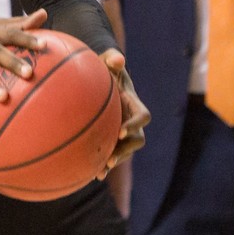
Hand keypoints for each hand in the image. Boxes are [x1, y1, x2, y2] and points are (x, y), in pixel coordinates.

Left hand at [100, 49, 149, 167]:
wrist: (100, 79)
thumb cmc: (105, 68)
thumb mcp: (107, 60)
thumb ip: (111, 59)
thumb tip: (117, 59)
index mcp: (133, 103)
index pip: (143, 116)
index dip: (135, 125)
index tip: (121, 131)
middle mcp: (132, 120)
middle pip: (137, 140)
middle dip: (126, 150)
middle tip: (111, 158)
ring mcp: (123, 131)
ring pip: (126, 151)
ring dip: (115, 161)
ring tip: (100, 171)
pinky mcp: (113, 137)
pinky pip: (113, 153)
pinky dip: (103, 165)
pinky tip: (90, 175)